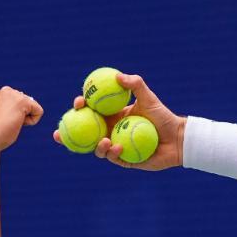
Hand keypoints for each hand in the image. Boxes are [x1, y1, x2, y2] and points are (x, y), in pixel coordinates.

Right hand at [0, 87, 42, 151]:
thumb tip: (30, 102)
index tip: (3, 120)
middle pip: (29, 105)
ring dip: (26, 120)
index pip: (22, 104)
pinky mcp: (23, 101)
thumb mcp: (4, 116)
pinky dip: (31, 121)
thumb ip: (15, 107)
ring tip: (11, 122)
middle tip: (7, 122)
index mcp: (2, 93)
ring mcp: (15, 94)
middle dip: (22, 117)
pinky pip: (39, 112)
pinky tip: (17, 122)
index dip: (16, 116)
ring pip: (34, 108)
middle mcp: (7, 90)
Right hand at [52, 73, 183, 170]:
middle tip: (60, 131)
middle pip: (85, 132)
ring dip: (96, 146)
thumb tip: (118, 76)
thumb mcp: (149, 97)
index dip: (80, 107)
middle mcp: (111, 131)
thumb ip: (135, 84)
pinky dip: (113, 153)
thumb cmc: (163, 116)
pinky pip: (114, 158)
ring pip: (97, 148)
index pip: (91, 111)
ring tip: (103, 140)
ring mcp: (115, 146)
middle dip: (67, 134)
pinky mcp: (124, 160)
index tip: (78, 102)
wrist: (176, 139)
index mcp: (112, 116)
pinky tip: (117, 147)